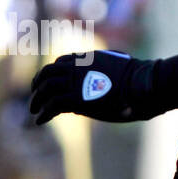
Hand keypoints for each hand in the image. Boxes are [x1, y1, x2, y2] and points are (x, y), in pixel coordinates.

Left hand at [29, 49, 177, 124]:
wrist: (142, 85)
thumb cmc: (138, 78)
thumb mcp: (120, 64)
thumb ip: (108, 64)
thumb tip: (109, 66)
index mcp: (89, 58)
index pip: (61, 62)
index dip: (51, 73)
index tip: (48, 82)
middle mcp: (78, 67)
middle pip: (47, 72)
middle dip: (37, 83)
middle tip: (35, 95)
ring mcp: (76, 82)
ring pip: (45, 88)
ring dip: (36, 100)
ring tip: (35, 110)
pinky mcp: (75, 99)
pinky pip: (51, 106)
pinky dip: (43, 113)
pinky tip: (41, 120)